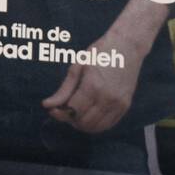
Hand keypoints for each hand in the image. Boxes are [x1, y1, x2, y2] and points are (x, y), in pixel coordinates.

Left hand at [41, 0, 166, 132]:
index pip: (73, 112)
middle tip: (64, 109)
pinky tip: (88, 113)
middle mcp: (108, 99)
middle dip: (70, 119)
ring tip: (76, 111)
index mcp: (93, 87)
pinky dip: (96, 124)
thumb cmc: (100, 53)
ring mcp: (119, 104)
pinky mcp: (126, 106)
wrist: (127, 47)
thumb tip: (46, 105)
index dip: (60, 114)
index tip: (52, 109)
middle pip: (84, 123)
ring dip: (82, 124)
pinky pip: (109, 125)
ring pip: (96, 127)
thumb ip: (63, 90)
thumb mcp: (77, 67)